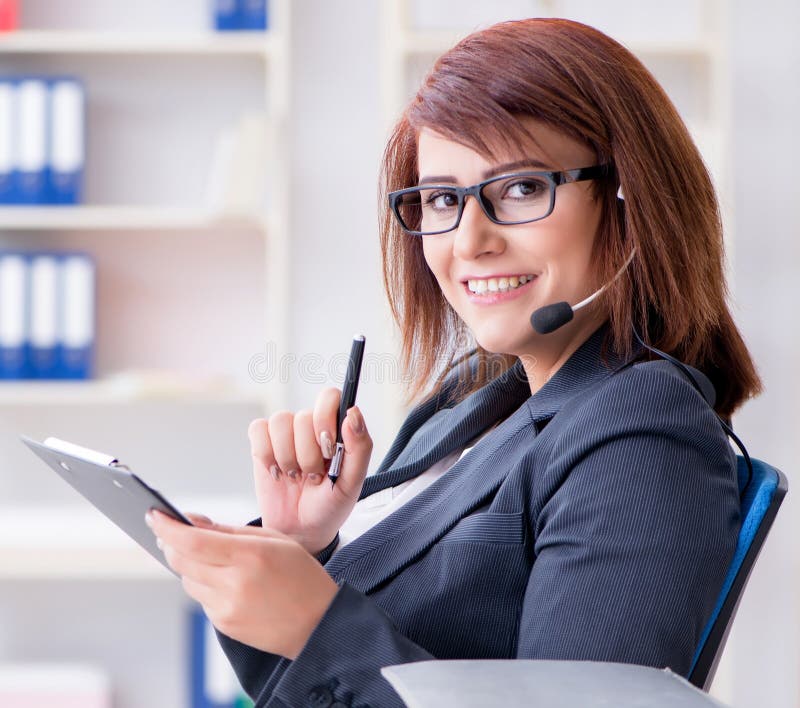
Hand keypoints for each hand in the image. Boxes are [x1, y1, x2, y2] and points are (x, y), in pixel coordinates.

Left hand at [147, 511, 338, 659]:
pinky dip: (205, 584)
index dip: (167, 526)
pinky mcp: (224, 625)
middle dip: (171, 543)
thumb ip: (228, 530)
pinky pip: (201, 598)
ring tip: (213, 558)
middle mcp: (234, 584)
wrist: (318, 623)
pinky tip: (227, 581)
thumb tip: (190, 521)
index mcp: (249, 556)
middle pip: (181, 560)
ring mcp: (227, 608)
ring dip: (190, 564)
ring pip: (187, 579)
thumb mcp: (273, 540)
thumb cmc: (300, 575)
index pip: (191, 541)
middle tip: (170, 530)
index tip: (153, 514)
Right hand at [248, 388, 372, 554]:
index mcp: (336, 429)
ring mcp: (285, 433)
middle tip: (313, 475)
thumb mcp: (352, 482)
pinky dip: (267, 454)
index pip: (329, 396)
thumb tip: (353, 413)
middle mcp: (311, 426)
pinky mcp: (262, 443)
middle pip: (303, 416)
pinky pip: (258, 429)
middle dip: (308, 453)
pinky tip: (277, 473)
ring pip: (280, 421)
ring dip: (288, 457)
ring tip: (296, 477)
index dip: (325, 418)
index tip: (328, 448)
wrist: (300, 531)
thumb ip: (360, 447)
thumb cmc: (330, 505)